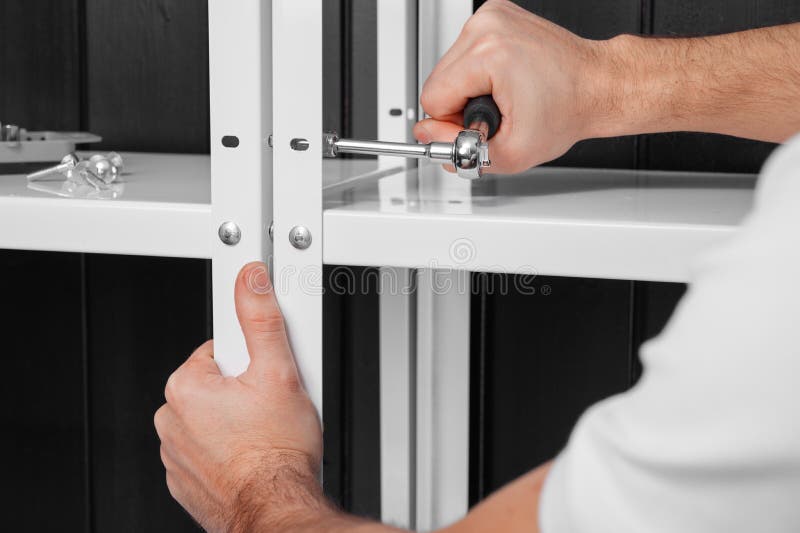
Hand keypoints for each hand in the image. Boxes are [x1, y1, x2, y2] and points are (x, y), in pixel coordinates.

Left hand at [154, 262, 328, 532]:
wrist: (278, 509)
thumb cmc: (277, 454)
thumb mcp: (279, 371)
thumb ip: (261, 318)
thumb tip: (250, 280)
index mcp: (185, 387)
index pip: (219, 347)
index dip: (253, 355)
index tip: (266, 366)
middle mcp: (172, 419)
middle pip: (219, 382)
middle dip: (248, 388)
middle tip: (274, 404)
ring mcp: (177, 452)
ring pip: (215, 416)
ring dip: (241, 418)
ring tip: (269, 430)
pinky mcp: (188, 478)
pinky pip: (210, 448)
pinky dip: (232, 447)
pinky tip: (257, 451)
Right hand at [414, 0, 611, 172]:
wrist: (597, 85)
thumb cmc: (567, 110)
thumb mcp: (510, 153)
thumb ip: (458, 150)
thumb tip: (426, 134)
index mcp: (490, 53)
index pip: (432, 98)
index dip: (454, 123)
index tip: (483, 126)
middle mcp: (487, 27)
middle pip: (437, 81)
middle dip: (461, 106)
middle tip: (497, 114)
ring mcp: (491, 16)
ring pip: (448, 68)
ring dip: (469, 90)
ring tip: (505, 96)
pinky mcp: (494, 16)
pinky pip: (464, 54)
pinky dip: (479, 72)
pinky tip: (505, 80)